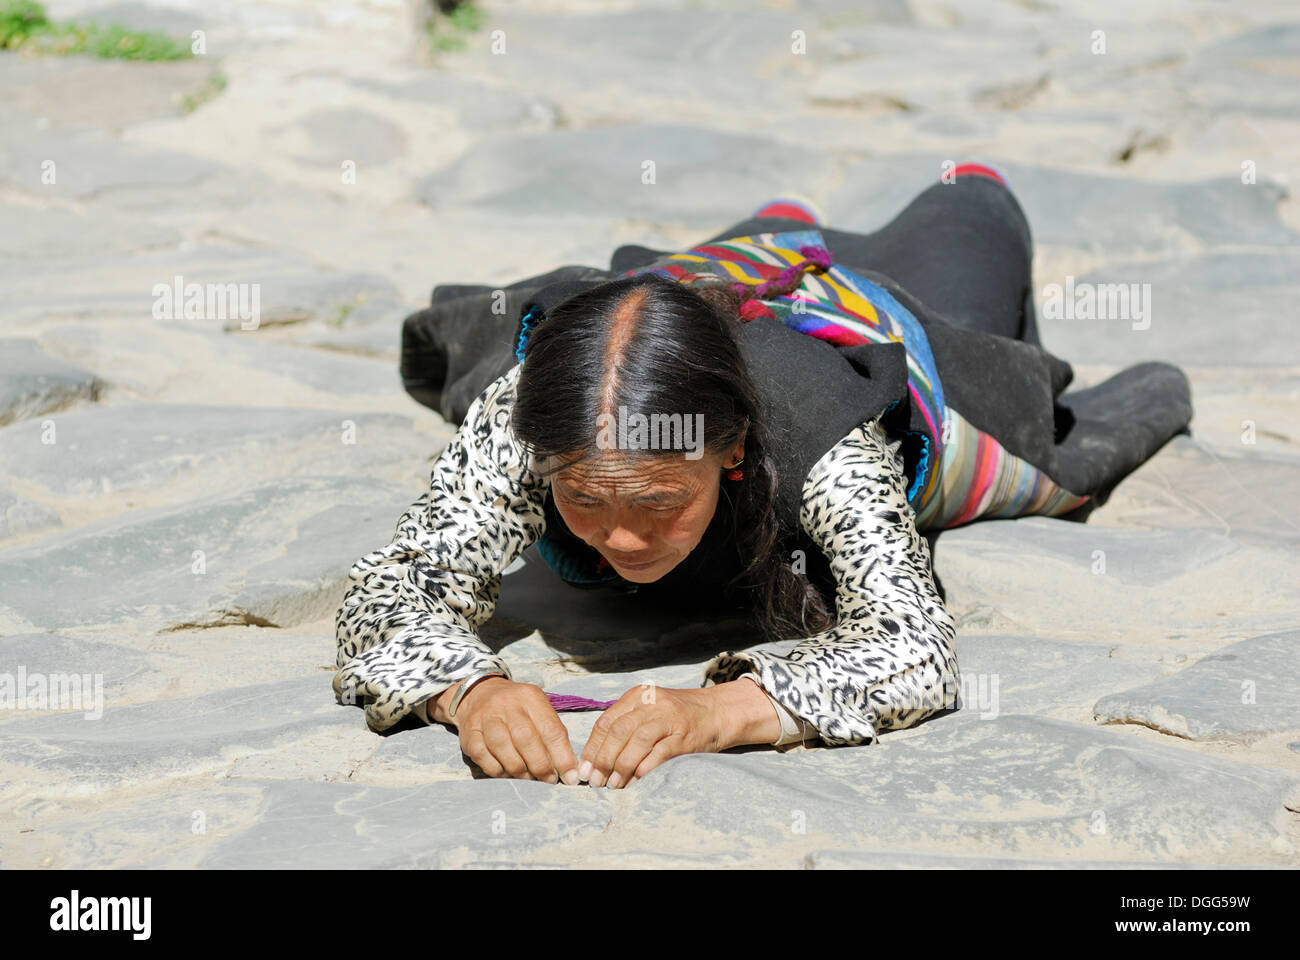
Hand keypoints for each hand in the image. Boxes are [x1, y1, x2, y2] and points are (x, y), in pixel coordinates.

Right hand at [434, 677, 580, 784]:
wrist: (477, 694)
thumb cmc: (516, 709)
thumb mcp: (538, 710)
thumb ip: (554, 736)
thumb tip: (569, 770)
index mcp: (530, 697)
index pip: (550, 729)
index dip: (562, 756)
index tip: (570, 776)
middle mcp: (507, 705)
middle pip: (526, 739)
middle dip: (541, 766)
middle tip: (548, 781)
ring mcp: (485, 717)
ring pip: (503, 748)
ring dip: (519, 770)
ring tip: (529, 779)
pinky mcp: (469, 733)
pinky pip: (483, 756)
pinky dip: (498, 771)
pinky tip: (508, 774)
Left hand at [578, 680, 780, 788]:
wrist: (717, 712)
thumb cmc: (677, 717)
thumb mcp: (648, 711)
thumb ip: (625, 726)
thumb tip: (597, 759)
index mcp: (637, 696)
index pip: (606, 722)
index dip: (592, 748)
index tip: (584, 769)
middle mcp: (651, 703)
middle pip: (618, 731)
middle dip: (603, 759)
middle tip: (596, 782)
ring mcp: (668, 718)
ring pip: (636, 741)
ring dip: (621, 766)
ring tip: (614, 785)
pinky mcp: (683, 736)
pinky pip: (659, 753)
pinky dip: (644, 768)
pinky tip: (635, 781)